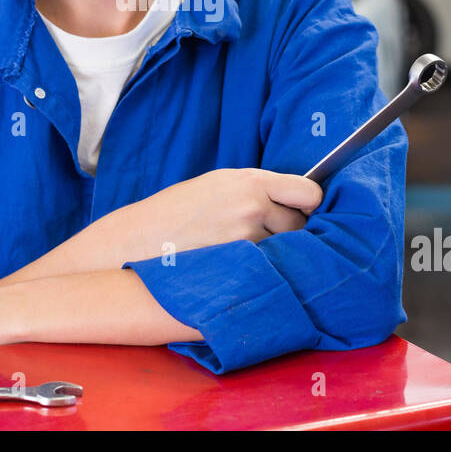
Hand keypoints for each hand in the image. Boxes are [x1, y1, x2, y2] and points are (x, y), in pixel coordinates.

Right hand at [114, 168, 322, 260]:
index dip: (310, 203)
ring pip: (286, 250)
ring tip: (248, 251)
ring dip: (277, 253)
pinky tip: (244, 267)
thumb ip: (255, 189)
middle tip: (268, 235)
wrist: (139, 240)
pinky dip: (263, 270)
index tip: (307, 210)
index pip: (308, 192)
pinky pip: (268, 269)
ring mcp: (247, 239)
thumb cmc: (177, 211)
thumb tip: (292, 200)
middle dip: (291, 231)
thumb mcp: (217, 185)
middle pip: (300, 224)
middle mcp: (252, 207)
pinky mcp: (240, 267)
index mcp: (249, 181)